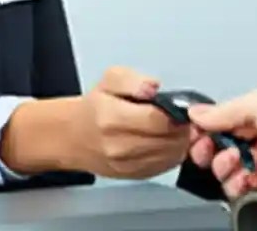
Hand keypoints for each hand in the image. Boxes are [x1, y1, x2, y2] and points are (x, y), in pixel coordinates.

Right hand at [67, 66, 189, 178]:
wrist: (74, 137)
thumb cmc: (95, 108)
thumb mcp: (110, 79)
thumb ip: (134, 80)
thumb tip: (153, 87)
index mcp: (112, 119)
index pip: (159, 120)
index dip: (177, 113)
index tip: (180, 106)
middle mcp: (120, 146)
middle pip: (170, 139)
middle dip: (182, 126)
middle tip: (181, 116)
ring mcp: (128, 164)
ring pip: (173, 154)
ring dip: (180, 140)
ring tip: (174, 126)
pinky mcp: (136, 175)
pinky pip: (168, 165)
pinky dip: (174, 152)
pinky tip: (167, 140)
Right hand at [188, 87, 256, 219]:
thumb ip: (225, 111)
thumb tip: (198, 113)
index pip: (225, 131)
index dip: (209, 136)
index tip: (200, 139)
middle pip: (227, 161)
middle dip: (218, 160)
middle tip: (225, 157)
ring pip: (239, 186)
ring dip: (235, 180)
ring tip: (246, 173)